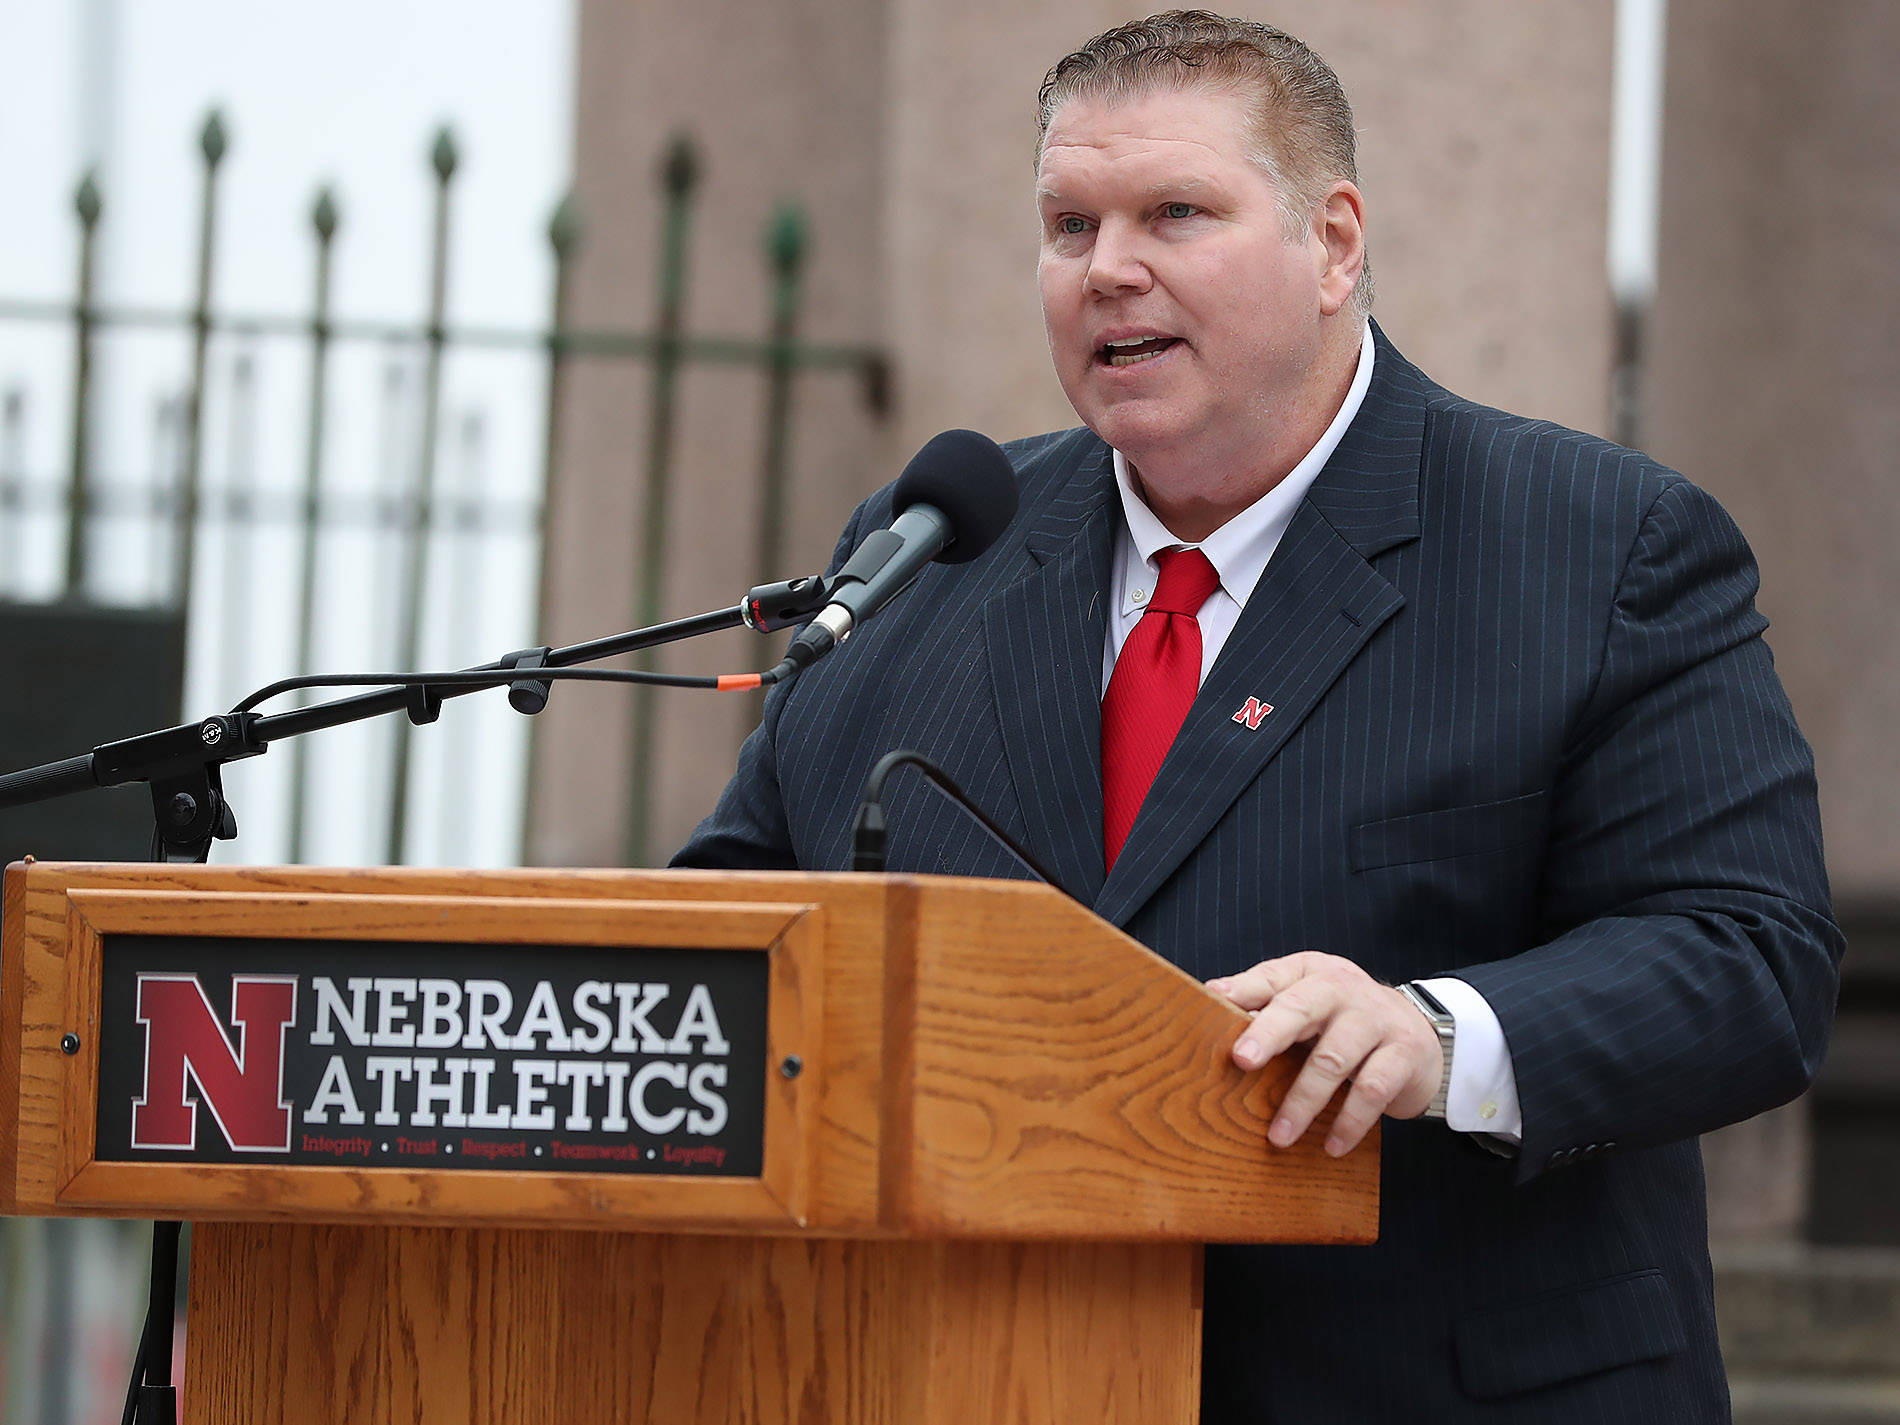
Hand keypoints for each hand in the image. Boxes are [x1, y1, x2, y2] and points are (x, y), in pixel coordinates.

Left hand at [1207, 951, 1442, 1156]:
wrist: (1421, 1036)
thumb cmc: (1345, 1022)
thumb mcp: (1310, 1005)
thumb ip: (1267, 1003)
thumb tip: (1211, 999)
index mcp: (1313, 973)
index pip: (1273, 976)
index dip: (1244, 988)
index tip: (1214, 1000)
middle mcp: (1344, 989)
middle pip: (1302, 1007)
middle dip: (1269, 1033)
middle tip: (1242, 1060)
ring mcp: (1377, 1019)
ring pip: (1333, 1058)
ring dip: (1302, 1101)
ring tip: (1279, 1137)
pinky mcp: (1404, 1054)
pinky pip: (1372, 1090)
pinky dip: (1349, 1121)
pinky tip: (1332, 1145)